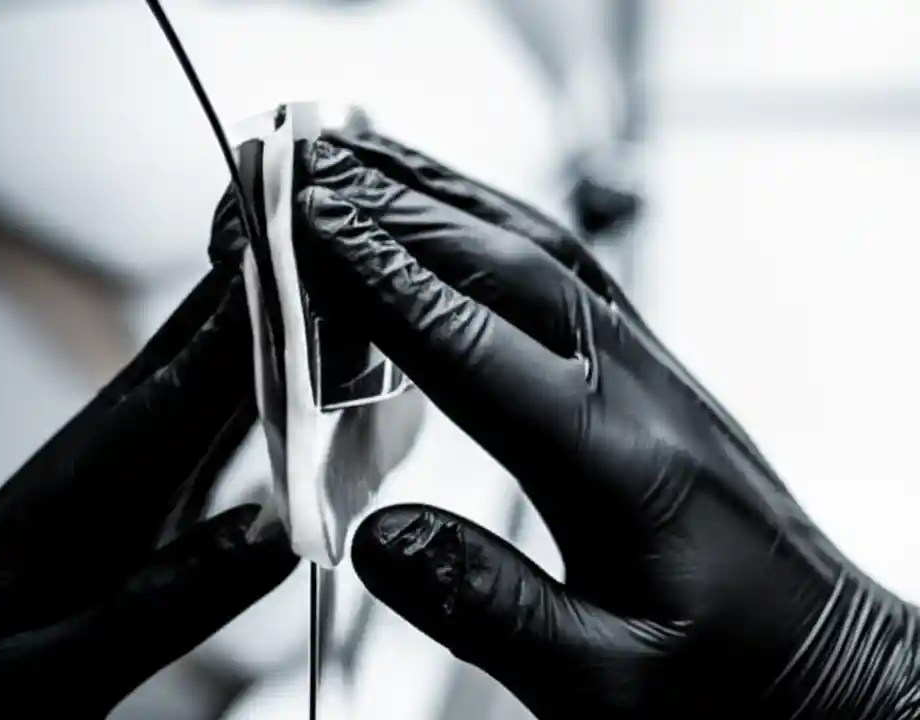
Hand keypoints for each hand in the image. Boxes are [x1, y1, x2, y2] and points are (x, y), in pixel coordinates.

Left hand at [0, 259, 295, 718]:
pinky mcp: (141, 475)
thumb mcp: (60, 670)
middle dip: (264, 283)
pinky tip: (305, 352)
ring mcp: (121, 457)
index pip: (177, 388)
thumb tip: (276, 533)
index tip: (300, 263)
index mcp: (76, 490)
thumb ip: (167, 602)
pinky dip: (262, 372)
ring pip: (205, 365)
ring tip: (334, 267)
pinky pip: (211, 408)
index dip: (246, 323)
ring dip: (266, 314)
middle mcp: (101, 451)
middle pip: (195, 347)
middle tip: (330, 223)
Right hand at [295, 130, 919, 717]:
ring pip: (539, 249)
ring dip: (443, 196)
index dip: (385, 281)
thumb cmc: (729, 683)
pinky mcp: (648, 374)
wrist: (830, 667)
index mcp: (621, 467)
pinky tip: (448, 213)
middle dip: (396, 211)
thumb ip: (489, 610)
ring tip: (358, 158)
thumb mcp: (604, 688)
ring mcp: (650, 373)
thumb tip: (378, 537)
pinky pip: (564, 269)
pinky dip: (491, 222)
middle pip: (505, 269)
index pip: (480, 347)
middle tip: (304, 171)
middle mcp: (639, 394)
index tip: (311, 228)